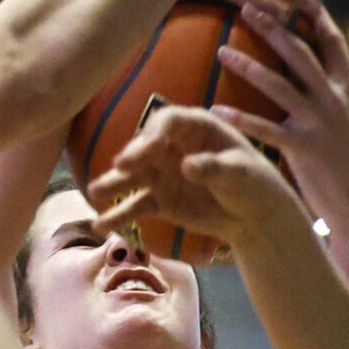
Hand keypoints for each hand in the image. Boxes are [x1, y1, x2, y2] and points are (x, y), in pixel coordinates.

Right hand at [88, 106, 301, 249]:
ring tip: (94, 194)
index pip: (167, 123)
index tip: (145, 149)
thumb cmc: (253, 184)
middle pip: (145, 147)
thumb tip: (186, 166)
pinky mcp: (159, 200)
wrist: (254, 217)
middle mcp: (171, 147)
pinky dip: (119, 215)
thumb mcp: (240, 174)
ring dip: (112, 184)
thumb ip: (213, 168)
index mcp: (195, 128)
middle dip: (131, 157)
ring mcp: (162, 173)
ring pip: (132, 176)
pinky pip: (135, 206)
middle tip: (120, 168)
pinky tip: (101, 225)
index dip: (154, 133)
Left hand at [211, 0, 348, 230]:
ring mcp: (318, 123)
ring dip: (247, 64)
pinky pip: (264, 128)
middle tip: (246, 5)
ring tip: (221, 50)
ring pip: (279, 83)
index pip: (331, 42)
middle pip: (300, 52)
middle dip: (273, 26)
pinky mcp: (302, 148)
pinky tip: (214, 111)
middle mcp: (335, 100)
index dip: (312, 15)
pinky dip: (239, 118)